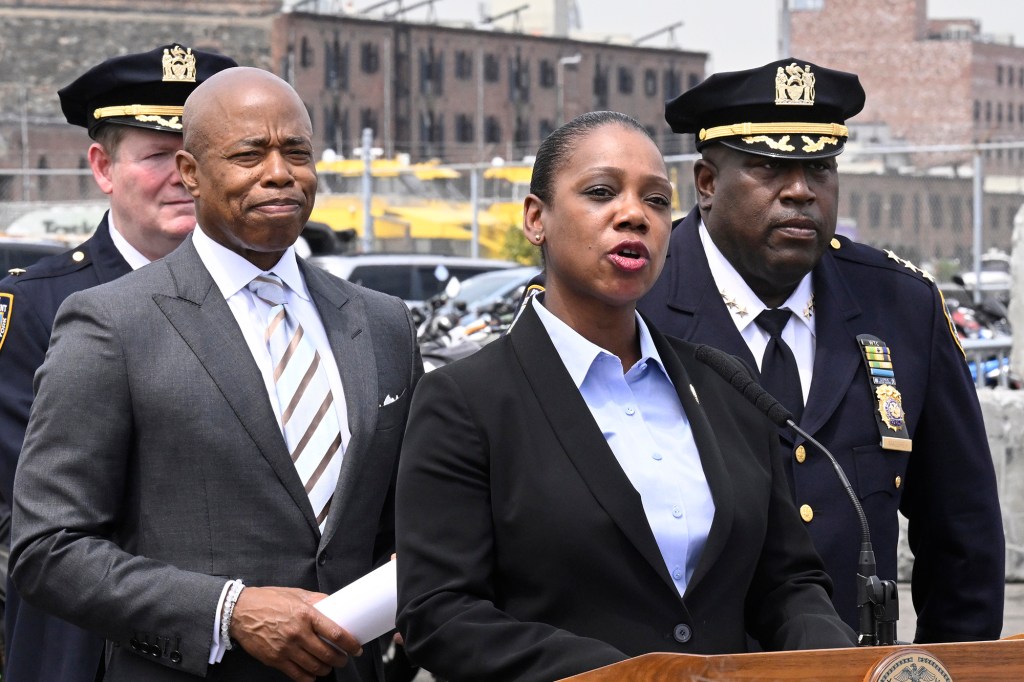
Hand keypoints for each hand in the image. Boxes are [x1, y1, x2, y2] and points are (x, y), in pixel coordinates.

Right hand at [230, 585, 361, 681]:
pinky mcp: (275, 660)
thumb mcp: (295, 594)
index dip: (350, 643)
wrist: (240, 612)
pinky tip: (313, 673)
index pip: (336, 633)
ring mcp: (286, 648)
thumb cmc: (268, 601)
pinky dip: (309, 677)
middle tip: (344, 658)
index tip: (356, 648)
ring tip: (329, 665)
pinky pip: (297, 675)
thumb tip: (334, 604)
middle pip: (327, 653)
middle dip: (340, 659)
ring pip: (315, 666)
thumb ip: (316, 600)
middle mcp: (298, 633)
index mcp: (306, 614)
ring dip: (326, 668)